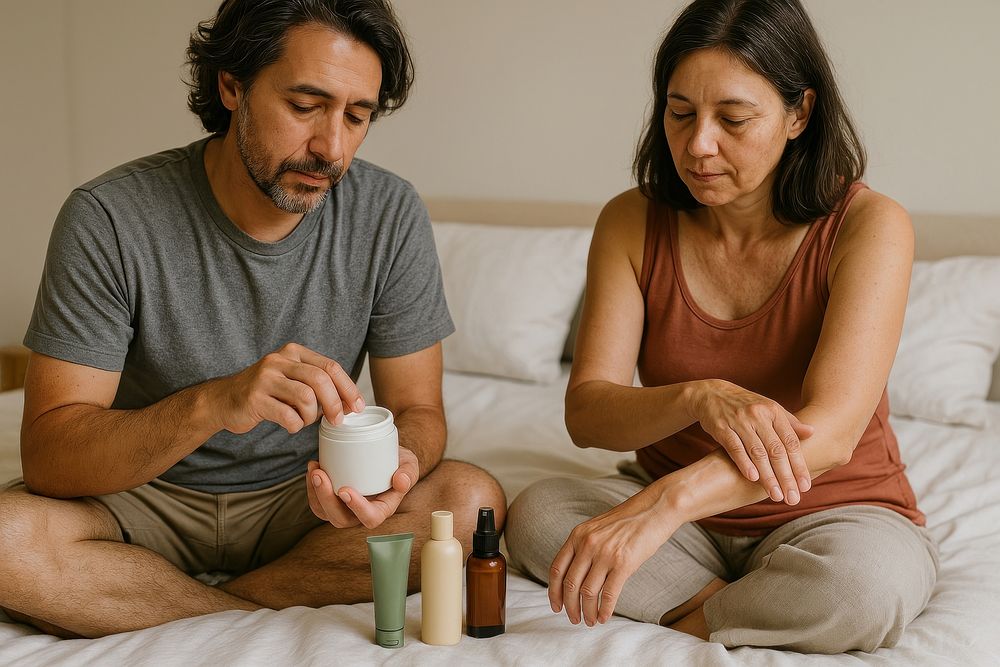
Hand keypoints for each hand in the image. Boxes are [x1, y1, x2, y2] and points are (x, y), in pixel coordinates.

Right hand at [213, 342, 364, 434]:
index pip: (330, 367)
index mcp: (293, 353)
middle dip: (335, 404)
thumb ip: (318, 386)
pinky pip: (288, 415)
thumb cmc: (266, 393)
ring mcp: (265, 378)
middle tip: (338, 421)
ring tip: (303, 420)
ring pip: (306, 398)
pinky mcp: (254, 398)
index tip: (358, 407)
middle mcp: (279, 361)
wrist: (224, 400)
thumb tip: (350, 404)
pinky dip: (295, 425)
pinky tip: (289, 424)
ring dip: (311, 416)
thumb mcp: (292, 379)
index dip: (348, 388)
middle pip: (320, 380)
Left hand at [305, 447, 418, 528]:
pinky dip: (311, 486)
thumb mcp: (410, 464)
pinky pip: (317, 501)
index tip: (345, 490)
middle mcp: (360, 513)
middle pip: (340, 519)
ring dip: (315, 493)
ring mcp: (344, 508)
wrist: (384, 454)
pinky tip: (313, 467)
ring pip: (325, 512)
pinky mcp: (333, 499)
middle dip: (326, 499)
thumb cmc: (398, 462)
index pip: (370, 518)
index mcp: (381, 509)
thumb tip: (401, 481)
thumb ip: (409, 472)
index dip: (357, 508)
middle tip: (321, 475)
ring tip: (315, 469)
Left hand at [549, 488, 675, 625]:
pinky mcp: (624, 563)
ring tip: (590, 621)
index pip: (557, 569)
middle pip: (570, 584)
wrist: (655, 509)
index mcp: (577, 535)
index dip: (554, 592)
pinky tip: (604, 617)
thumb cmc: (629, 520)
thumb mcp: (597, 528)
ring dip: (587, 612)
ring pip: (587, 592)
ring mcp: (605, 553)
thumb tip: (576, 575)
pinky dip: (605, 610)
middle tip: (574, 619)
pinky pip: (609, 594)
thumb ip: (584, 547)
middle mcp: (587, 544)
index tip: (557, 606)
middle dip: (570, 606)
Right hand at [689, 380, 813, 503]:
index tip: (805, 486)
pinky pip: (735, 448)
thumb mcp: (769, 409)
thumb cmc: (745, 405)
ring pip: (757, 452)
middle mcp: (758, 415)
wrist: (712, 393)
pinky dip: (744, 463)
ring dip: (768, 476)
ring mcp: (739, 421)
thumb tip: (812, 432)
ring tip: (776, 496)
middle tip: (792, 498)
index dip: (799, 465)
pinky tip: (753, 479)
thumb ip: (789, 422)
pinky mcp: (722, 428)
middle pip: (776, 450)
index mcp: (773, 411)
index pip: (790, 442)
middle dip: (786, 476)